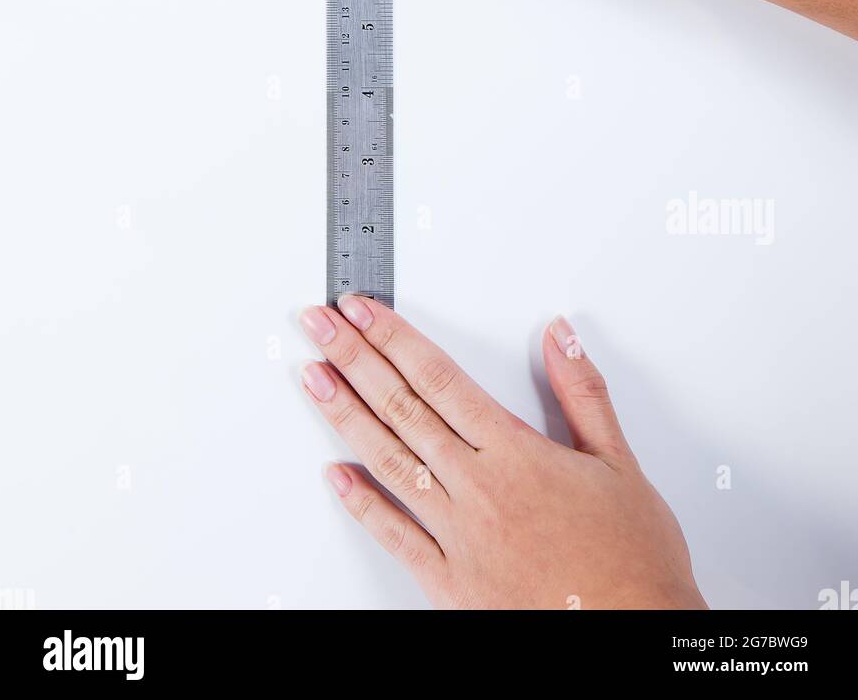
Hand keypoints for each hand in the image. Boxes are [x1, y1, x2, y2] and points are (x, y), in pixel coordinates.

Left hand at [299, 297, 706, 610]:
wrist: (633, 636)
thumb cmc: (632, 562)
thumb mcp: (620, 464)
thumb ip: (583, 393)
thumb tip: (560, 337)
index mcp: (516, 454)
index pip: (440, 378)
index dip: (395, 338)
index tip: (365, 312)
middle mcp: (479, 489)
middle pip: (403, 408)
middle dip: (355, 360)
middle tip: (320, 326)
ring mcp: (458, 536)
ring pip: (389, 462)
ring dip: (345, 416)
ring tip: (314, 379)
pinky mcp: (451, 582)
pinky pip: (396, 536)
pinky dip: (361, 505)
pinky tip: (336, 477)